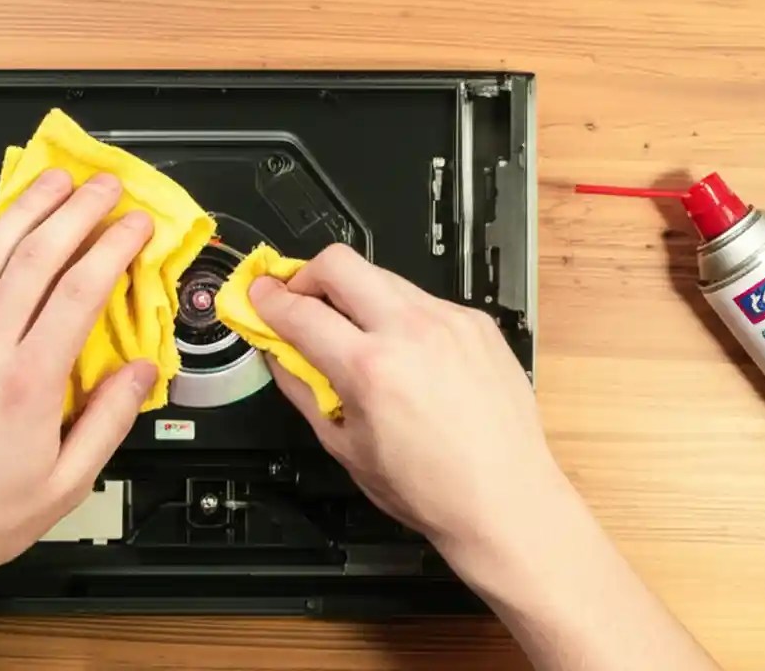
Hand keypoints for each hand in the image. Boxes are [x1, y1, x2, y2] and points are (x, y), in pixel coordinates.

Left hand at [0, 169, 155, 598]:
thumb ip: (108, 421)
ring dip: (23, 210)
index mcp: (26, 384)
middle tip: (103, 187)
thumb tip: (139, 372)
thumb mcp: (65, 485)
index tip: (135, 226)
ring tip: (52, 183)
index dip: (113, 248)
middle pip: (35, 257)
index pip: (79, 292)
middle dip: (77, 212)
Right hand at [248, 245, 565, 568]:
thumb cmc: (430, 489)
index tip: (259, 296)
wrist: (505, 500)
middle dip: (307, 275)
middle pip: (340, 262)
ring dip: (354, 294)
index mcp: (371, 369)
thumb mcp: (344, 446)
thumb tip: (278, 354)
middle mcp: (412, 332)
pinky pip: (422, 300)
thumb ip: (303, 389)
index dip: (268, 300)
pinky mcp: (476, 324)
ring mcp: (449, 321)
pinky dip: (398, 315)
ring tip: (352, 334)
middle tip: (299, 301)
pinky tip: (402, 352)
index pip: (300, 310)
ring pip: (383, 276)